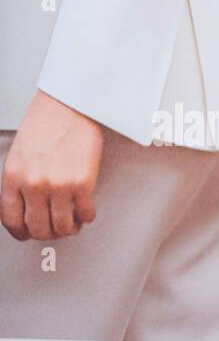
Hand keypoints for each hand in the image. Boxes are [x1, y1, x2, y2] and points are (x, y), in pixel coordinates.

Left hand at [1, 90, 103, 240]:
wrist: (69, 106)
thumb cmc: (46, 124)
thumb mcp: (19, 155)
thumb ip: (20, 182)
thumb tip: (28, 206)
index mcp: (13, 177)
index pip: (11, 219)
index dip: (21, 233)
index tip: (28, 234)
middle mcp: (34, 184)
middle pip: (39, 228)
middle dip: (48, 234)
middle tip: (55, 229)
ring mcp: (59, 186)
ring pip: (63, 226)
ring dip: (69, 229)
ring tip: (72, 222)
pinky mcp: (82, 184)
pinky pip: (85, 214)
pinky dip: (86, 217)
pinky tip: (85, 210)